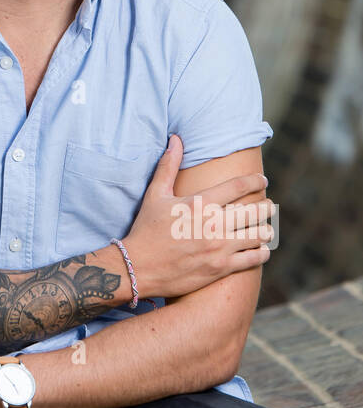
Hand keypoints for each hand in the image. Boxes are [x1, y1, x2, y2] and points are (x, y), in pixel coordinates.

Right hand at [123, 135, 274, 298]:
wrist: (138, 268)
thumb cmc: (146, 229)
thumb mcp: (155, 195)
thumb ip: (168, 165)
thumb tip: (176, 138)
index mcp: (200, 204)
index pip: (239, 186)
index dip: (255, 181)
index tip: (262, 180)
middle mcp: (213, 225)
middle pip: (255, 211)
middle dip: (267, 207)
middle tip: (269, 206)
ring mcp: (219, 248)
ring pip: (258, 235)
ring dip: (265, 230)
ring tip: (266, 229)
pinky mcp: (220, 268)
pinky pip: (253, 259)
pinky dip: (261, 253)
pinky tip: (261, 250)